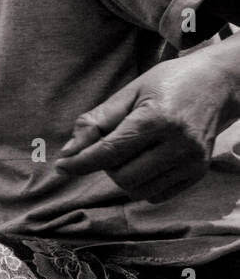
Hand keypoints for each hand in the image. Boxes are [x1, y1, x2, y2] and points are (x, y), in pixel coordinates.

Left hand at [54, 54, 237, 202]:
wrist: (216, 84)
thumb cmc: (166, 83)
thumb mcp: (128, 93)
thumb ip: (97, 121)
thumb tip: (69, 152)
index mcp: (156, 119)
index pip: (109, 152)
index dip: (81, 162)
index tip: (61, 167)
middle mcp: (178, 144)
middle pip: (122, 176)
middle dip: (106, 165)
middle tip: (111, 144)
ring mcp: (192, 162)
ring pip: (138, 190)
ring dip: (123, 176)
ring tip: (130, 151)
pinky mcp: (198, 173)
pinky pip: (156, 195)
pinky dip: (142, 184)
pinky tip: (145, 161)